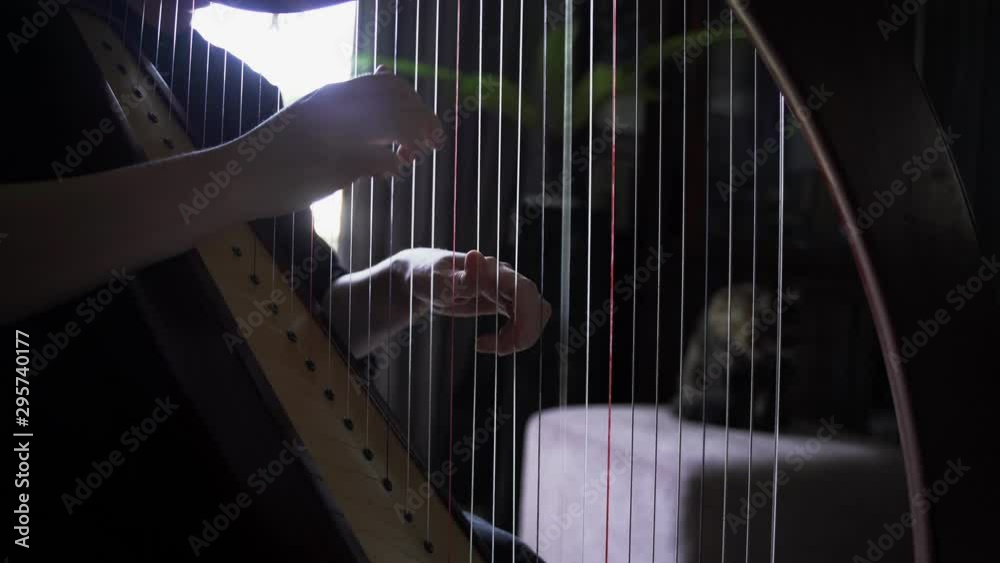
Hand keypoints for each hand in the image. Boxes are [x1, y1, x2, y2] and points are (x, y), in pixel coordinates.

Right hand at [238, 72, 442, 218]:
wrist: (236, 176)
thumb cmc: (274, 153)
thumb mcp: (310, 119)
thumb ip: (344, 106)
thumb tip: (382, 80)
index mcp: (330, 95)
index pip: (388, 83)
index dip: (412, 101)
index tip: (418, 121)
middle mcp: (335, 109)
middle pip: (398, 102)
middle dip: (422, 120)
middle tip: (429, 144)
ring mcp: (336, 135)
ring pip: (394, 124)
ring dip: (413, 140)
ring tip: (412, 157)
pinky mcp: (334, 165)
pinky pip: (380, 158)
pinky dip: (394, 165)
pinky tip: (392, 174)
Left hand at [398, 248, 551, 354]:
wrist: (422, 276)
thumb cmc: (428, 276)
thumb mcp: (440, 282)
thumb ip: (464, 276)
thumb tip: (477, 256)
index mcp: (494, 272)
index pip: (527, 292)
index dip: (525, 320)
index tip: (501, 343)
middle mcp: (506, 278)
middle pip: (537, 307)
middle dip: (523, 334)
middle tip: (489, 348)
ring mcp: (507, 289)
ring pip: (534, 315)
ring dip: (519, 337)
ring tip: (486, 345)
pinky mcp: (504, 300)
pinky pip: (523, 319)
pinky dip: (513, 336)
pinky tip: (488, 342)